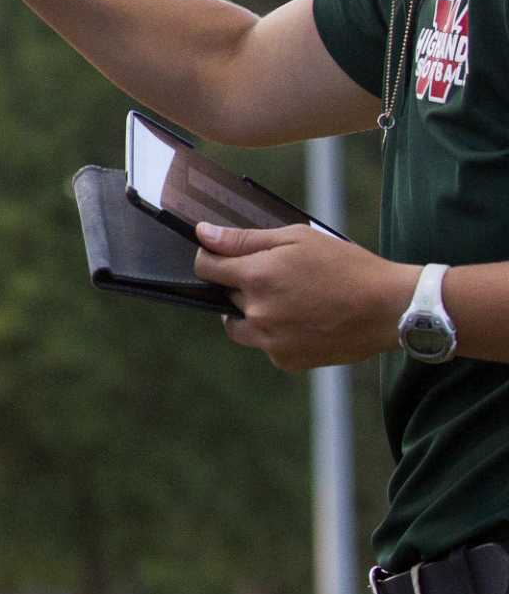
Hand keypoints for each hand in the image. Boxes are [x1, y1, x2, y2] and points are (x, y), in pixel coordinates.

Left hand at [193, 222, 413, 369]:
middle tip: (280, 277)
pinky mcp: (286, 360)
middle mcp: (257, 311)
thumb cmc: (346, 266)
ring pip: (240, 325)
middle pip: (226, 295)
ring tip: (287, 300)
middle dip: (243, 284)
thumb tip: (203, 234)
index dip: (210, 258)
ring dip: (252, 312)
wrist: (390, 308)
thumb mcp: (296, 238)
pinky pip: (265, 344)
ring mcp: (270, 340)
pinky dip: (275, 333)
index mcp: (257, 276)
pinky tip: (303, 319)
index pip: (206, 267)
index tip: (219, 255)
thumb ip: (244, 239)